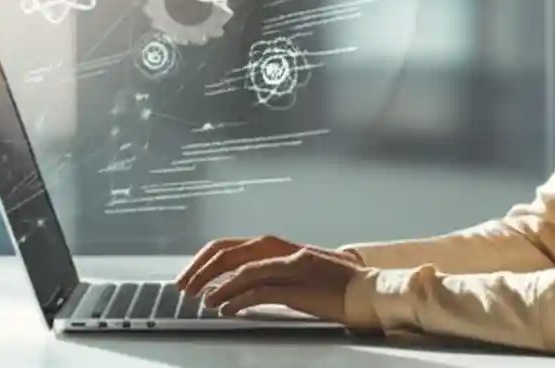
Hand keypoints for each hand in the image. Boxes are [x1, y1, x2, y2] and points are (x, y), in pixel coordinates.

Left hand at [175, 235, 370, 324]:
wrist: (369, 288)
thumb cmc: (335, 284)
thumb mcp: (296, 272)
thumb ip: (270, 273)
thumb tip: (237, 285)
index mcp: (277, 246)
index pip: (229, 245)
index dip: (203, 260)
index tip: (188, 276)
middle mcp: (281, 249)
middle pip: (229, 251)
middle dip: (201, 270)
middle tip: (185, 287)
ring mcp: (290, 265)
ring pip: (241, 269)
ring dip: (217, 286)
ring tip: (202, 301)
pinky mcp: (299, 284)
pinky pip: (260, 290)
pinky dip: (238, 300)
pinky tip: (227, 309)